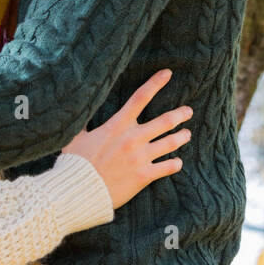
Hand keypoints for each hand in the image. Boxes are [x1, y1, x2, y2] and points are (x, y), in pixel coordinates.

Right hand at [62, 69, 191, 208]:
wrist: (78, 191)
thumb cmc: (75, 164)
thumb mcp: (76, 138)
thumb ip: (83, 125)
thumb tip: (80, 111)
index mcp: (117, 125)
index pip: (140, 97)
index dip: (155, 83)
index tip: (168, 73)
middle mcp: (132, 138)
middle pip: (165, 121)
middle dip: (180, 114)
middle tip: (188, 111)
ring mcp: (140, 157)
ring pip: (170, 142)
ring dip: (181, 137)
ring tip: (187, 134)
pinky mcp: (144, 175)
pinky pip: (167, 167)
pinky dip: (175, 164)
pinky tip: (177, 162)